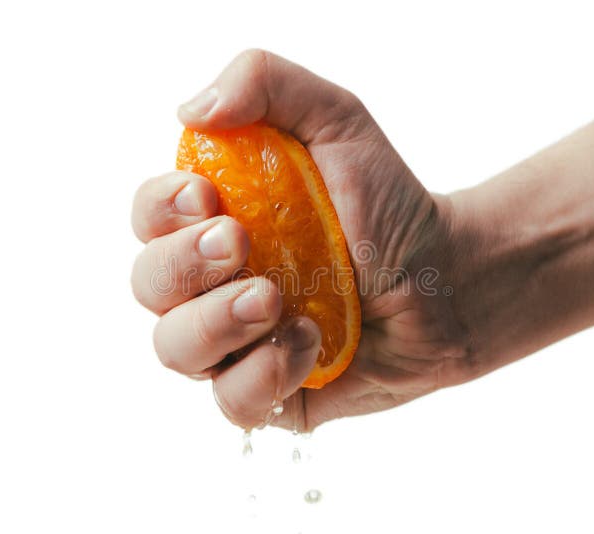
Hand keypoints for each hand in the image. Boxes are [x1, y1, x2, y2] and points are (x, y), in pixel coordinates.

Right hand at [131, 50, 473, 430]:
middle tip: (241, 244)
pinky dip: (265, 374)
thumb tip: (190, 110)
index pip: (149, 218)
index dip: (159, 210)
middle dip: (184, 266)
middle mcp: (213, 284)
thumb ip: (267, 85)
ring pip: (176, 350)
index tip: (207, 197)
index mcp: (215, 222)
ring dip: (219, 323)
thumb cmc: (388, 204)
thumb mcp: (339, 123)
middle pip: (149, 286)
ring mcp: (237, 342)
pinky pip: (232, 402)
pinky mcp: (268, 391)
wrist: (445, 281)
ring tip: (277, 299)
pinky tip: (313, 344)